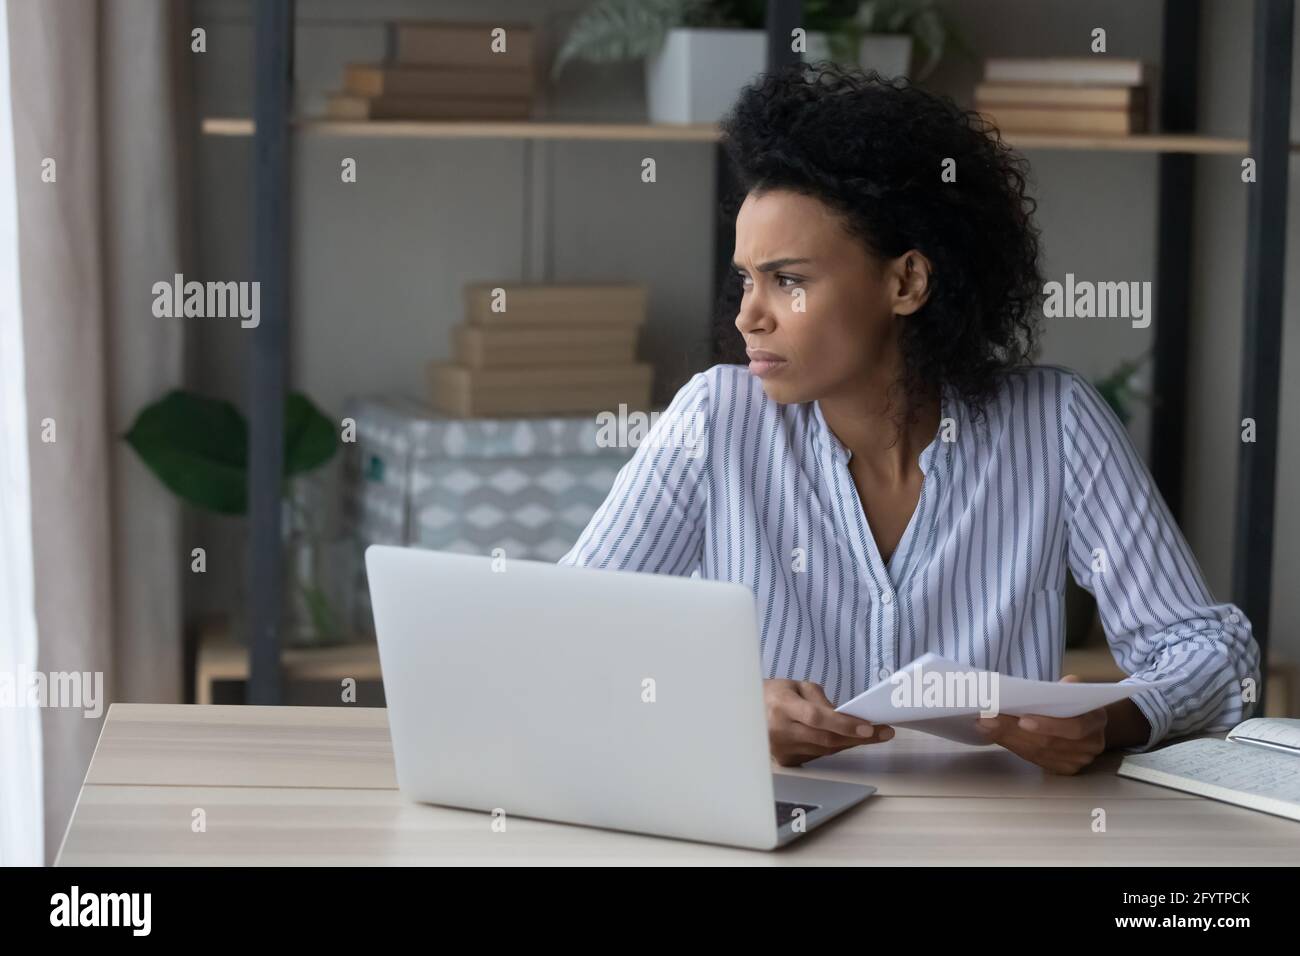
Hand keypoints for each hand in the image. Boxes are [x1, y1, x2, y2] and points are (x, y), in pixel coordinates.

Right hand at [764, 678, 893, 766]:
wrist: (749, 710)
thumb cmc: (776, 695)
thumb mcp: (798, 686)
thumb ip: (822, 700)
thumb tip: (846, 716)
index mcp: (781, 705)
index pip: (817, 718)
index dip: (844, 724)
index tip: (868, 727)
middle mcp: (779, 730)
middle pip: (825, 739)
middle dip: (857, 737)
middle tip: (882, 732)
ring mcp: (782, 749)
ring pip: (825, 750)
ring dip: (849, 742)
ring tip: (868, 734)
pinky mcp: (786, 761)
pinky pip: (817, 756)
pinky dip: (832, 747)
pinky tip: (844, 739)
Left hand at [974, 674, 1105, 774]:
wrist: (1089, 722)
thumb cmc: (1075, 701)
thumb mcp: (1075, 688)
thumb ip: (1068, 687)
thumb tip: (1063, 684)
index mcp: (1097, 720)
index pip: (1074, 727)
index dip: (1048, 725)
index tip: (1022, 719)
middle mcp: (1091, 745)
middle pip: (1048, 742)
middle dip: (1014, 729)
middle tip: (986, 718)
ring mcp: (1078, 761)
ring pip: (1037, 753)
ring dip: (1007, 738)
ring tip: (984, 724)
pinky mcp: (1064, 770)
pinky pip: (1034, 760)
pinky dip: (1012, 745)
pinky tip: (994, 734)